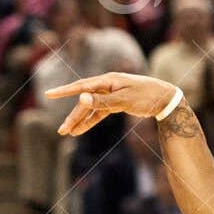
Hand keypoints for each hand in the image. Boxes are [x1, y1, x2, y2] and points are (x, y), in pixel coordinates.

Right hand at [46, 72, 177, 136]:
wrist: (164, 97)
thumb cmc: (146, 96)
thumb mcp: (124, 100)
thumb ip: (103, 101)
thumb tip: (82, 99)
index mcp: (107, 81)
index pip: (81, 86)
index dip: (64, 91)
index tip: (49, 94)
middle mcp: (106, 86)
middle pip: (84, 102)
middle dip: (73, 117)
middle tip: (61, 131)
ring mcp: (110, 95)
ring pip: (90, 109)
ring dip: (80, 120)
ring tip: (68, 132)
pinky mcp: (115, 104)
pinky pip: (99, 113)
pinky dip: (91, 121)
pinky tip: (81, 129)